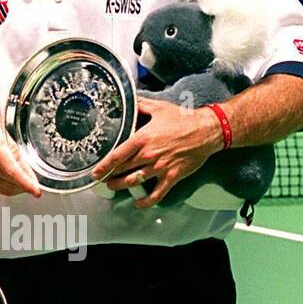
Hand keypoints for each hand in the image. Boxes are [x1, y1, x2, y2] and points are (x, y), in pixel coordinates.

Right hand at [0, 109, 41, 197]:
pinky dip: (12, 187)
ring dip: (19, 186)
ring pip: (8, 188)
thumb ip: (19, 155)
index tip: (36, 191)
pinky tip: (15, 180)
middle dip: (26, 181)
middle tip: (33, 176)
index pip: (11, 170)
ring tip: (23, 174)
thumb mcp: (8, 135)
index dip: (26, 182)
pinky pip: (2, 190)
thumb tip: (30, 175)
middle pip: (12, 181)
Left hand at [90, 98, 220, 207]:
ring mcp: (160, 167)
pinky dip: (147, 201)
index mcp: (142, 139)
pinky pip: (157, 193)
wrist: (207, 130)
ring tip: (113, 186)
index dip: (104, 165)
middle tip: (101, 179)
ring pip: (135, 181)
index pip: (117, 155)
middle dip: (109, 176)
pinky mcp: (172, 176)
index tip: (95, 172)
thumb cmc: (183, 119)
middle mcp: (148, 155)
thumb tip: (127, 99)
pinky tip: (139, 204)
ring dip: (122, 186)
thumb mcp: (158, 108)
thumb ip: (140, 104)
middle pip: (122, 170)